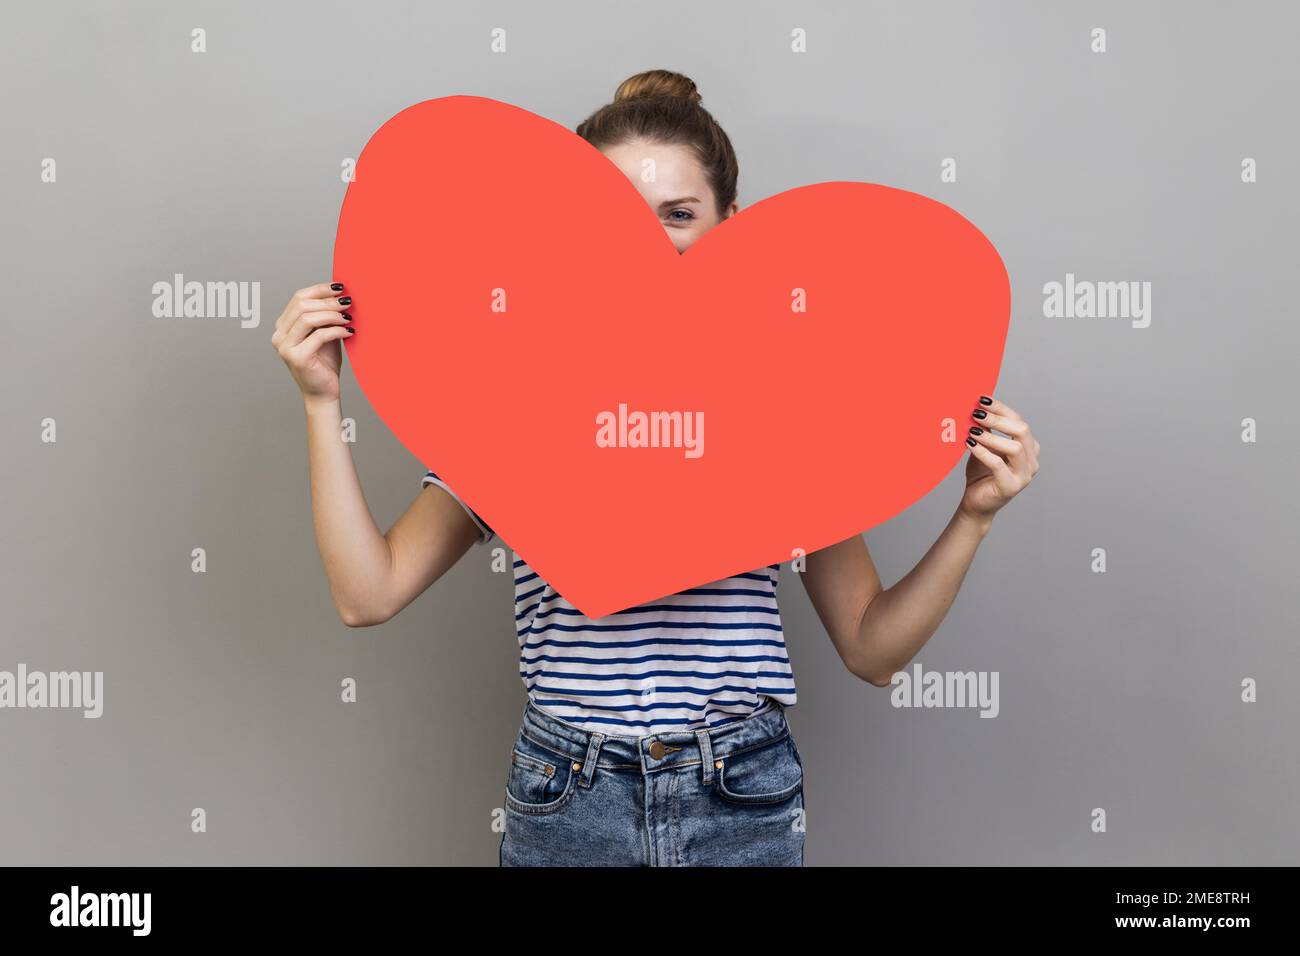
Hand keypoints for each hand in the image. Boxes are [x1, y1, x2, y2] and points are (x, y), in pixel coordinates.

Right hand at [271, 281, 353, 405]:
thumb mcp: (325, 334)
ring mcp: (285, 347)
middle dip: (328, 301)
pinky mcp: (297, 357)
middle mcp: (279, 335)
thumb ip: (326, 316)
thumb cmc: (325, 363)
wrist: (323, 392)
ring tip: (349, 317)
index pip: (298, 297)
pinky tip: (350, 332)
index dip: (320, 289)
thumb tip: (341, 293)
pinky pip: (319, 336)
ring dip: (332, 315)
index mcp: (283, 326)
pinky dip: (337, 331)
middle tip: (348, 303)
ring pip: (308, 318)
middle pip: (302, 305)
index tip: (340, 287)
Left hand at [959, 395, 1039, 524]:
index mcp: (1029, 447)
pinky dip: (983, 452)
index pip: (1019, 421)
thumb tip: (976, 407)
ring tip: (972, 430)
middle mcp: (1031, 460)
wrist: (976, 503)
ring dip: (991, 436)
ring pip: (1014, 448)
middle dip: (998, 419)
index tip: (982, 399)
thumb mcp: (983, 446)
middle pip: (1022, 431)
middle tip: (976, 413)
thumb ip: (985, 430)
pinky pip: (999, 464)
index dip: (1001, 409)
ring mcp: (1024, 475)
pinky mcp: (1011, 486)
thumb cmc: (981, 473)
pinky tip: (970, 444)